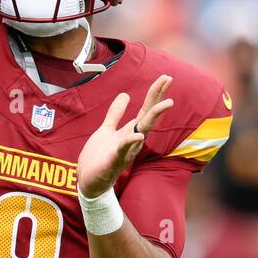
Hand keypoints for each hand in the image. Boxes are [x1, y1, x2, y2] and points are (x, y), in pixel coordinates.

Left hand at [77, 75, 173, 197]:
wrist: (88, 180)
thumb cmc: (99, 157)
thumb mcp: (106, 130)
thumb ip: (115, 114)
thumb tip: (125, 95)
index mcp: (130, 131)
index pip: (145, 110)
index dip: (154, 94)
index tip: (165, 77)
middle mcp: (132, 139)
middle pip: (148, 116)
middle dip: (158, 97)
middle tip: (169, 79)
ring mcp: (125, 150)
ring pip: (142, 131)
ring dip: (154, 117)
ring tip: (168, 103)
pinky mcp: (114, 160)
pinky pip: (123, 149)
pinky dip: (130, 142)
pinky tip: (137, 134)